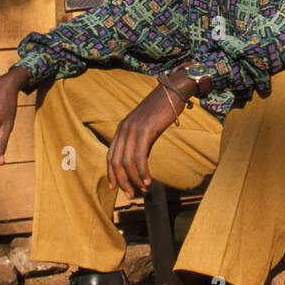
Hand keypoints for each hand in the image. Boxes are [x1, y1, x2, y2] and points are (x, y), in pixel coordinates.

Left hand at [106, 80, 190, 197]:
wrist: (173, 89)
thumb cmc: (163, 108)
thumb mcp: (147, 126)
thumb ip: (141, 142)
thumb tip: (140, 162)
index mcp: (122, 128)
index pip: (110, 155)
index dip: (111, 174)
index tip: (116, 188)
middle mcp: (124, 129)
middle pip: (116, 162)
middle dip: (122, 181)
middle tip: (130, 195)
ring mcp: (133, 129)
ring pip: (127, 162)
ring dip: (134, 179)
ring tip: (143, 189)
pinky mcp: (145, 130)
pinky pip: (140, 156)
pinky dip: (143, 172)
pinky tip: (148, 181)